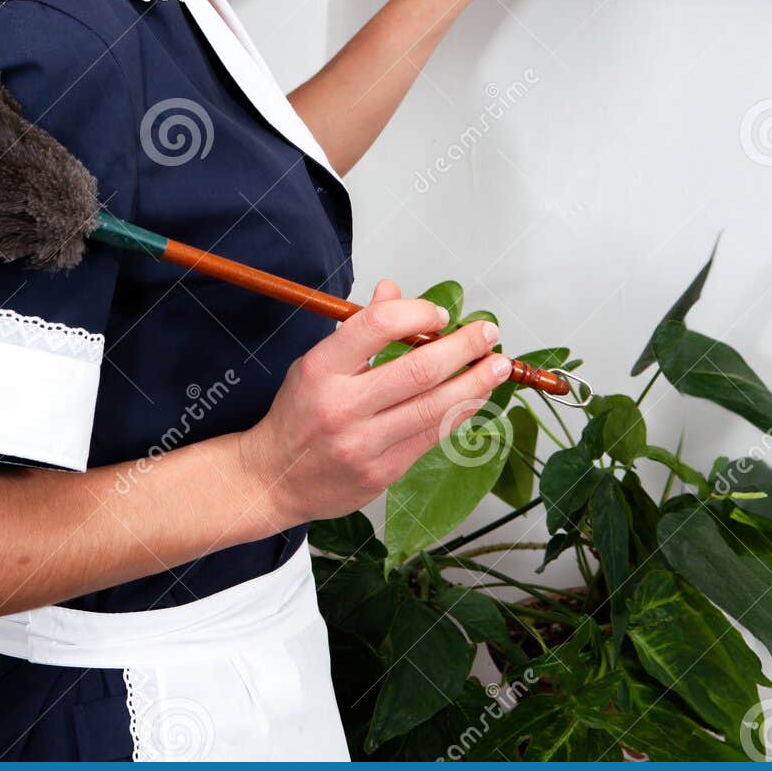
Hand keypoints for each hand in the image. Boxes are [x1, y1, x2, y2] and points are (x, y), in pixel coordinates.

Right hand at [238, 277, 511, 527]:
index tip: (441, 313)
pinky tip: (474, 397)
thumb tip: (393, 291)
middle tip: (488, 332)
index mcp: (321, 369)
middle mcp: (341, 406)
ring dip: (475, 383)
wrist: (273, 479)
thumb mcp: (316, 362)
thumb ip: (360, 330)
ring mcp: (363, 444)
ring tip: (497, 366)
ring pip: (434, 408)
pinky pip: (431, 437)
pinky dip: (459, 413)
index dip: (417, 312)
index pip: (377, 326)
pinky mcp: (381, 473)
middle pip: (418, 369)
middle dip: (464, 347)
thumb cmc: (298, 414)